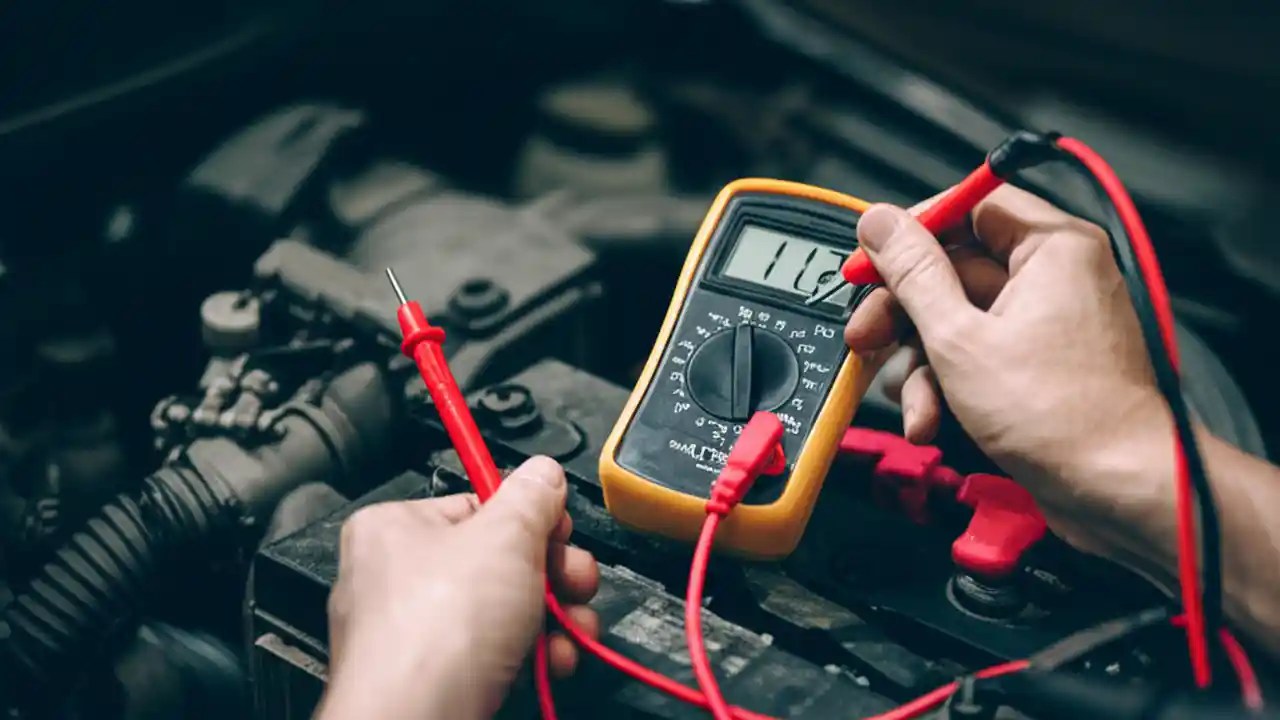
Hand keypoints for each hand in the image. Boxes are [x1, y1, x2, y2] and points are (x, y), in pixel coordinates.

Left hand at [317, 456, 599, 719]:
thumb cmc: (439, 629)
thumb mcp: (506, 537)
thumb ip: (533, 497)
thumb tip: (544, 473)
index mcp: (395, 528)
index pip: (477, 505)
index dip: (530, 518)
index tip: (562, 531)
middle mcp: (394, 579)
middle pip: (497, 560)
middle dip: (554, 575)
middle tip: (577, 582)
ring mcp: (412, 636)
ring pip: (502, 611)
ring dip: (554, 619)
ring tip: (575, 630)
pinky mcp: (432, 682)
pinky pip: (492, 655)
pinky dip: (532, 656)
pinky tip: (554, 662)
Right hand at [844, 188, 1174, 559]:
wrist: (1115, 491)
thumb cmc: (1059, 417)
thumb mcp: (958, 338)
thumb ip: (913, 274)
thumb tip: (880, 222)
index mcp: (1050, 248)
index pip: (968, 205)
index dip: (910, 232)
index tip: (869, 261)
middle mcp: (1054, 276)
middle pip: (953, 268)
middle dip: (903, 312)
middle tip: (867, 335)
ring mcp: (1045, 323)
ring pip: (955, 319)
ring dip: (920, 363)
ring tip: (913, 402)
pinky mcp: (1036, 365)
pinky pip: (976, 354)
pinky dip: (947, 385)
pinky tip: (931, 419)